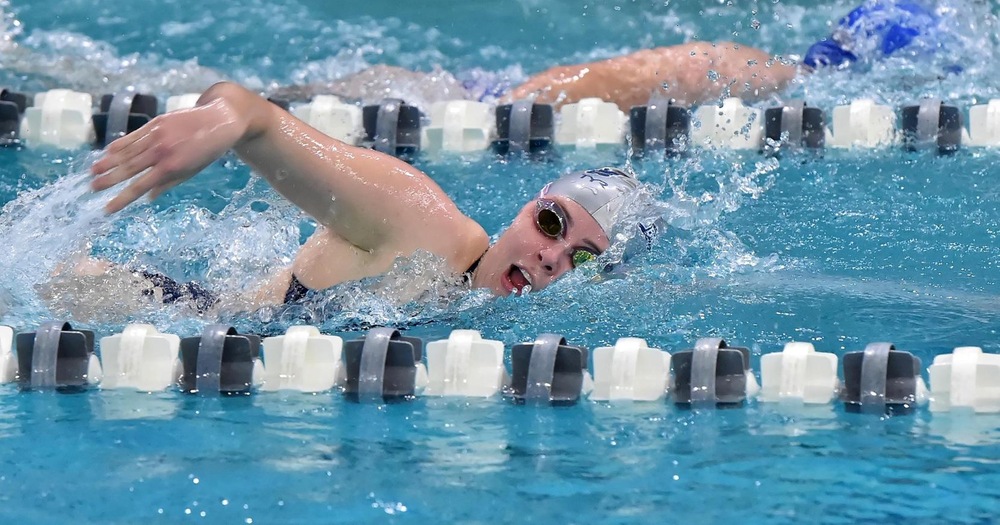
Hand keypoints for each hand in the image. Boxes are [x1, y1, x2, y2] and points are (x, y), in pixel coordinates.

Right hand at [90, 97, 244, 212]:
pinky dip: (119, 144)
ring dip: (108, 162)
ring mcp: (156, 136)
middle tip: (92, 188)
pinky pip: (133, 136)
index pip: (140, 187)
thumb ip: (168, 183)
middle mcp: (161, 152)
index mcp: (171, 168)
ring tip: (92, 171)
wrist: (220, 120)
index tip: (107, 209)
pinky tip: (107, 152)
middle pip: (128, 169)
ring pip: (127, 152)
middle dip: (109, 180)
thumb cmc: (208, 150)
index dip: (122, 199)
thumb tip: (148, 196)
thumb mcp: (192, 170)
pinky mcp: (156, 123)